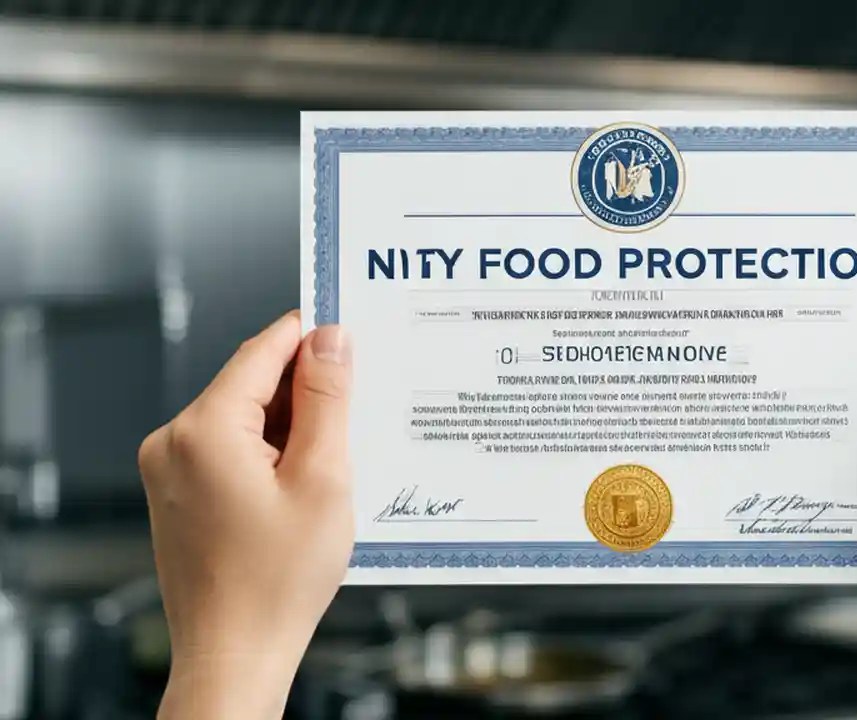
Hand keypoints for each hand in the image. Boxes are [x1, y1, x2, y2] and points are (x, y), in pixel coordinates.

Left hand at [138, 311, 352, 719]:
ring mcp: (170, 471)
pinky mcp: (179, 496)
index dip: (311, 334)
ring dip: (294, 426)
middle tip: (363, 406)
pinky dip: (271, 453)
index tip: (350, 324)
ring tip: (338, 460)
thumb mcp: (323, 479)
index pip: (263, 351)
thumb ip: (328, 400)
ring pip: (244, 418)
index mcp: (204, 430)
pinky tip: (307, 482)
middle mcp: (173, 442)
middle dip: (309, 389)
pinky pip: (230, 450)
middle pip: (252, 384)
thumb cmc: (277, 582)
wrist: (235, 656)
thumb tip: (332, 339)